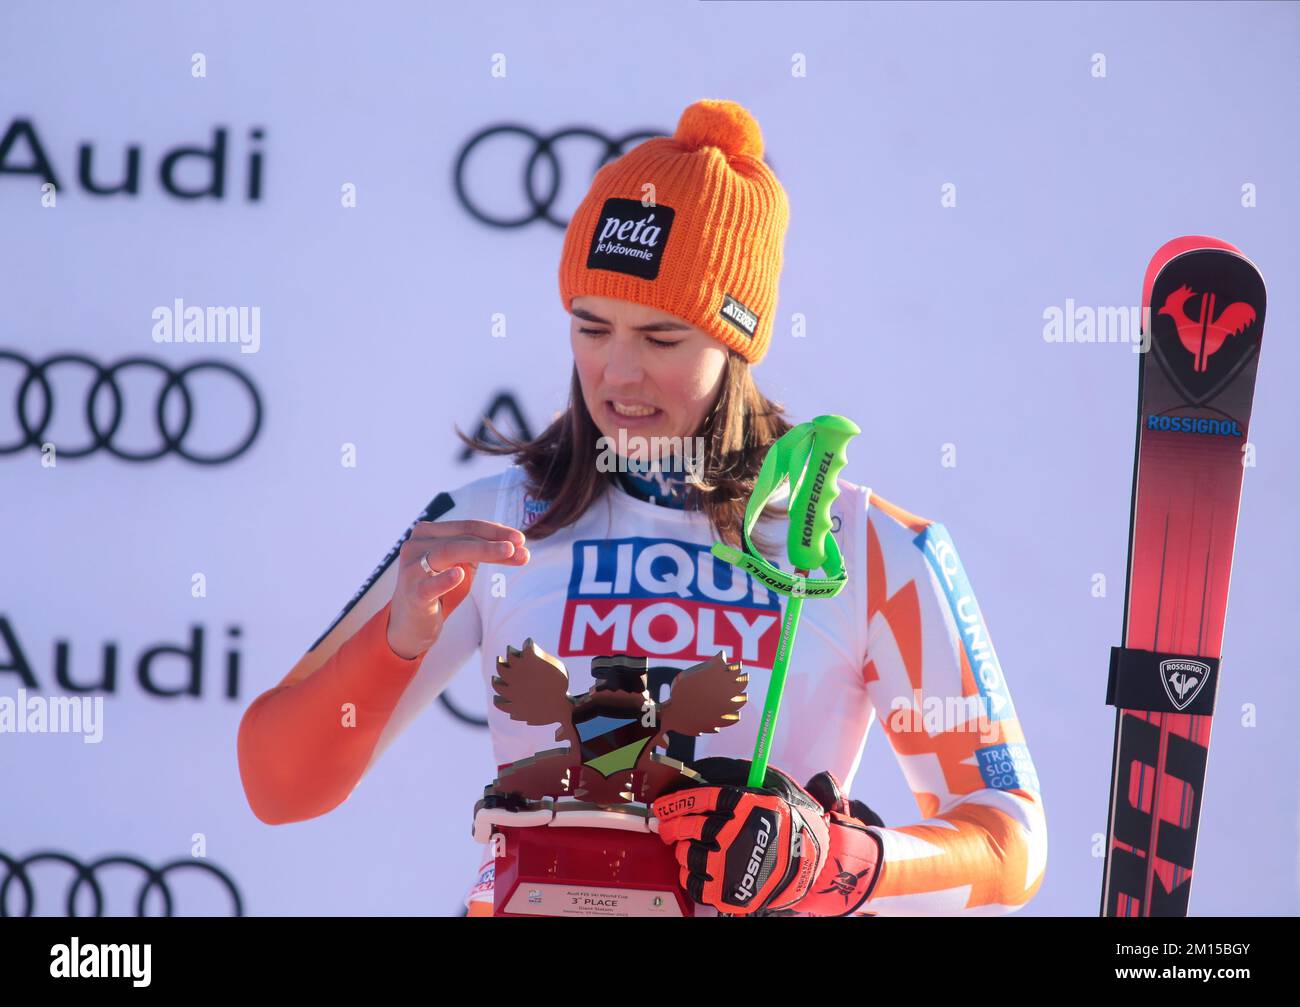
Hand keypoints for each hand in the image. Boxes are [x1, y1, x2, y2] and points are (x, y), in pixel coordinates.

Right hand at [386, 519, 528, 659]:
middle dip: (494, 542)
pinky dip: (444, 579)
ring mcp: (412, 569)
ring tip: (507, 551)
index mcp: (429, 534)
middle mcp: (417, 545)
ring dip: (482, 550)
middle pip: (462, 537)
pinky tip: (459, 574)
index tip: (521, 538)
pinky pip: (429, 585)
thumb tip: (519, 547)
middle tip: (520, 547)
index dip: (495, 531)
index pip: (467, 527)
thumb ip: (483, 554)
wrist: (410, 625)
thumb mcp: (462, 567)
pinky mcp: (412, 594)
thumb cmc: (438, 589)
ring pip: (449, 551)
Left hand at [651, 757, 882, 915]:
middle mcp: (734, 834)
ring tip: (689, 849)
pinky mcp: (729, 891)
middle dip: (672, 827)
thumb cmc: (790, 825)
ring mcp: (731, 865)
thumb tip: (704, 773)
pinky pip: (695, 884)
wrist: (813, 866)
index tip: (663, 807)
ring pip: (688, 855)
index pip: (699, 799)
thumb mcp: (772, 790)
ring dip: (684, 851)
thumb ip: (741, 781)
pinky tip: (697, 870)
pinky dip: (691, 876)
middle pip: (688, 827)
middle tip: (668, 829)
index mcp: (745, 806)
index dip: (676, 802)